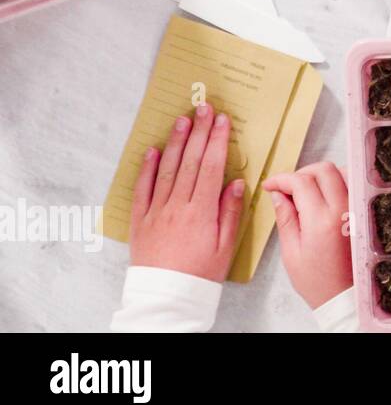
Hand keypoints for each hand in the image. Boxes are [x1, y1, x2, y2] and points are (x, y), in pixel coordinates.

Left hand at [129, 104, 245, 281]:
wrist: (166, 297)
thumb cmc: (200, 273)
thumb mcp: (226, 247)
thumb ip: (231, 212)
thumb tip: (236, 182)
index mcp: (201, 212)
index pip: (211, 167)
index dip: (217, 141)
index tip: (223, 121)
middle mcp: (178, 206)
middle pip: (191, 162)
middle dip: (200, 132)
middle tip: (205, 108)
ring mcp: (156, 211)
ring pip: (167, 169)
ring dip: (176, 142)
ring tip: (183, 119)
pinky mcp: (140, 220)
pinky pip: (143, 188)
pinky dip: (147, 167)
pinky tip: (154, 150)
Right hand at [263, 162, 352, 309]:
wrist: (343, 296)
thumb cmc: (317, 281)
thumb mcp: (291, 252)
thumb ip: (285, 218)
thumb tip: (277, 194)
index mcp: (321, 221)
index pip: (301, 182)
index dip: (281, 179)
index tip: (270, 185)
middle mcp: (343, 210)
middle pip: (324, 170)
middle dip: (301, 173)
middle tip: (287, 188)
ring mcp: (356, 210)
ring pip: (341, 173)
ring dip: (320, 176)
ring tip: (304, 192)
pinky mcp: (362, 213)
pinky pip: (352, 185)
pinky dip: (337, 182)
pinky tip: (323, 197)